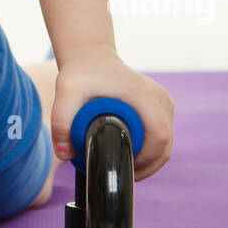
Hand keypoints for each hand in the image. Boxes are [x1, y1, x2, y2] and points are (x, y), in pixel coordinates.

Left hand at [50, 45, 174, 182]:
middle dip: (147, 166)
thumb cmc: (81, 73)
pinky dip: (151, 150)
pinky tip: (131, 152)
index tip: (123, 165)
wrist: (92, 57)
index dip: (146, 160)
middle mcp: (159, 98)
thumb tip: (64, 154)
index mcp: (144, 95)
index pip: (159, 136)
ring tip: (124, 162)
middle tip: (121, 170)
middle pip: (165, 145)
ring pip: (166, 144)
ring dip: (150, 160)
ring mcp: (163, 102)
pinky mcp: (162, 106)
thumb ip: (61, 123)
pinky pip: (163, 136)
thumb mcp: (66, 93)